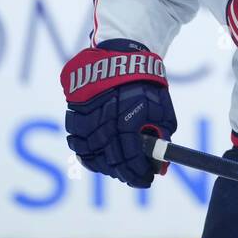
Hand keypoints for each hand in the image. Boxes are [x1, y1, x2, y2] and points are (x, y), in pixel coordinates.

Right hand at [61, 40, 175, 187]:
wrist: (121, 57)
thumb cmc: (146, 85)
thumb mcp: (163, 110)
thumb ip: (161, 139)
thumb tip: (159, 167)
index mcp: (128, 123)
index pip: (131, 161)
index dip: (139, 175)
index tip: (146, 180)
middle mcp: (105, 123)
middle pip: (110, 162)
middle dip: (123, 173)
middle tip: (132, 176)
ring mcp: (86, 119)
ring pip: (89, 155)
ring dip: (104, 165)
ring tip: (115, 166)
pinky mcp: (74, 112)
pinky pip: (75, 141)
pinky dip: (85, 152)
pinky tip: (96, 155)